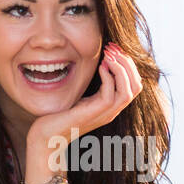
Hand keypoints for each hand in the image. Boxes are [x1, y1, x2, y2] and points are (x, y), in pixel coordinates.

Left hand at [28, 42, 142, 150]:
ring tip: (109, 54)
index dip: (128, 64)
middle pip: (136, 85)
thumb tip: (99, 61)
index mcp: (111, 105)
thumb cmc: (60, 114)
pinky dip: (109, 76)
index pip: (134, 84)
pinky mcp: (95, 113)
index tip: (114, 49)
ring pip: (128, 90)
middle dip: (128, 63)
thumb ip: (93, 83)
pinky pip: (111, 94)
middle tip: (112, 48)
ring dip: (121, 68)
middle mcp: (112, 110)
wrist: (47, 135)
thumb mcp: (81, 95)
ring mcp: (105, 113)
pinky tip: (100, 66)